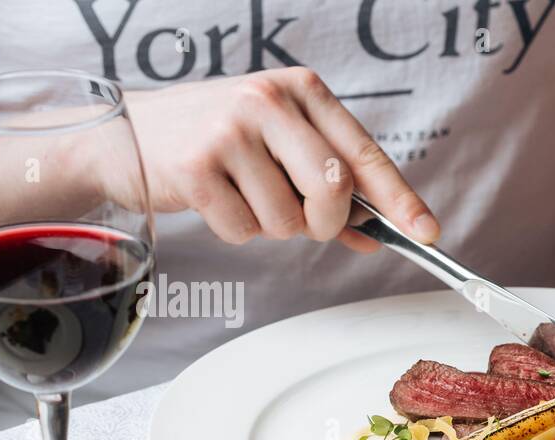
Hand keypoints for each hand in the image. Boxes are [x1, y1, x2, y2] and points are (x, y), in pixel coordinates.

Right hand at [124, 68, 437, 252]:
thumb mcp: (282, 146)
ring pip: (288, 220)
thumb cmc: (219, 141)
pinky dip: (237, 231)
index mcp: (302, 90)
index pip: (364, 153)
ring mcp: (228, 129)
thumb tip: (382, 233)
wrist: (128, 133)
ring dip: (273, 227)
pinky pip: (245, 231)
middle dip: (326, 221)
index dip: (399, 199)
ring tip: (244, 194)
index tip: (426, 232)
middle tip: (306, 219)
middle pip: (334, 188)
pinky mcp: (194, 165)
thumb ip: (333, 186)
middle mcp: (267, 100)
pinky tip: (216, 200)